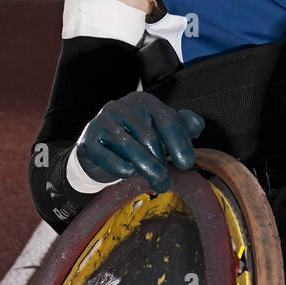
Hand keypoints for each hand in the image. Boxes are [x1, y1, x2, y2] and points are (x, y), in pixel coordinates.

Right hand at [75, 92, 204, 192]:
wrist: (100, 148)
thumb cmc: (136, 138)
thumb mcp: (160, 130)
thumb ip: (181, 126)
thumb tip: (198, 125)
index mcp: (145, 102)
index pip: (167, 120)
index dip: (179, 143)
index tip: (187, 164)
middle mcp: (123, 107)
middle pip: (148, 136)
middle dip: (161, 161)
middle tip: (167, 182)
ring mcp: (103, 121)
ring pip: (128, 145)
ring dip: (145, 166)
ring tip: (157, 182)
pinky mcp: (87, 139)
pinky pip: (104, 154)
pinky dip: (118, 165)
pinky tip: (128, 173)